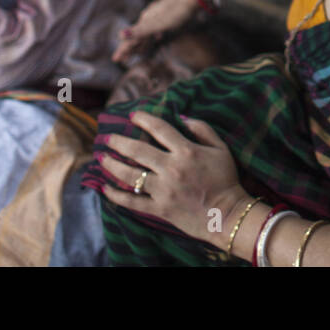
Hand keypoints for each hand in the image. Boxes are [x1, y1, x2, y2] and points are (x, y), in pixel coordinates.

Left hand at [98, 112, 245, 246]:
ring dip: (113, 165)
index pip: (160, 129)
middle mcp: (171, 168)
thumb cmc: (226, 180)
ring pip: (131, 175)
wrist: (227, 214)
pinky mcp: (159, 208)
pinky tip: (105, 187)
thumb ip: (203, 129)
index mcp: (186, 151)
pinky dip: (117, 195)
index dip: (144, 119)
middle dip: (119, 142)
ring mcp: (163, 190)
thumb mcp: (221, 149)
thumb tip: (182, 117)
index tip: (133, 115)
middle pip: (138, 150)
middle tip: (108, 137)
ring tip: (102, 158)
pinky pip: (133, 201)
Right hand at [114, 0, 199, 63]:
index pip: (130, 38)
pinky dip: (154, 35)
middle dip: (130, 47)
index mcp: (145, 20)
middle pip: (137, 35)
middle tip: (123, 59)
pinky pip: (157, 27)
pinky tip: (159, 37)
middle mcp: (149, 16)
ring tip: (139, 52)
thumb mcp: (158, 24)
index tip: (115, 60)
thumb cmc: (176, 12)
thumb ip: (140, 30)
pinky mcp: (168, 13)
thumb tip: (120, 34)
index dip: (123, 49)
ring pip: (147, 31)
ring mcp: (158, 14)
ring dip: (142, 42)